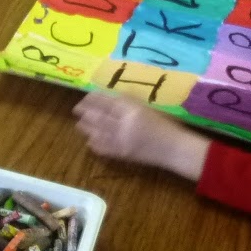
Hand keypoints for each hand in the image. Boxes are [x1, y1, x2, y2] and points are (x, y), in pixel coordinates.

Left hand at [74, 92, 209, 180]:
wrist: (175, 149)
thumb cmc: (166, 125)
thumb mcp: (149, 108)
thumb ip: (129, 103)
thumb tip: (109, 97)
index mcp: (133, 109)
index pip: (107, 101)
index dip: (94, 98)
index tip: (86, 96)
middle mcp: (125, 123)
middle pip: (98, 116)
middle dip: (85, 112)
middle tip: (76, 109)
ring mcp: (122, 140)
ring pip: (97, 132)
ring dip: (86, 127)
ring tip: (79, 124)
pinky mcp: (122, 154)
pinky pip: (103, 148)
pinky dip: (94, 143)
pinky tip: (90, 141)